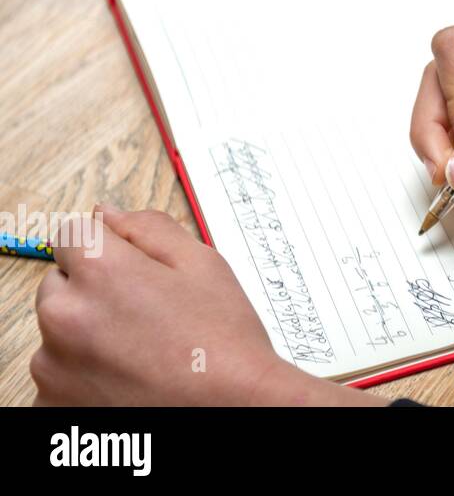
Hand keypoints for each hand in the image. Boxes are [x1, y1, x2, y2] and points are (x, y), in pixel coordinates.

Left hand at [31, 204, 380, 405]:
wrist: (231, 409)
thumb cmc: (222, 343)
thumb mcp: (203, 264)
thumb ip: (149, 229)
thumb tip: (110, 215)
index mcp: (101, 272)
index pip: (73, 234)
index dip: (106, 247)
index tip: (129, 267)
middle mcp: (65, 315)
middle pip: (60, 282)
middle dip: (93, 289)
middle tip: (145, 312)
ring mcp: (53, 364)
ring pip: (59, 330)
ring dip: (86, 333)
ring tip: (141, 349)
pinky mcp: (51, 402)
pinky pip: (59, 372)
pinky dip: (83, 373)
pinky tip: (127, 376)